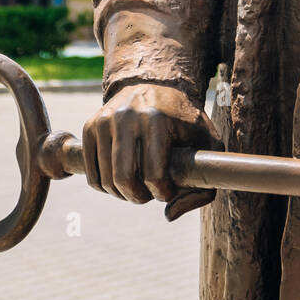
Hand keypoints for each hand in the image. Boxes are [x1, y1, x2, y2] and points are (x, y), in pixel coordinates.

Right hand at [82, 82, 222, 219]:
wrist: (157, 84)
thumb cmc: (185, 120)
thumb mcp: (208, 143)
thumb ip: (204, 184)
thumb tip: (169, 215)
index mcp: (157, 118)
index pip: (153, 175)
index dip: (162, 193)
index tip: (168, 190)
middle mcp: (127, 116)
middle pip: (123, 179)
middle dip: (138, 197)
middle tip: (149, 194)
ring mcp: (105, 120)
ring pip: (105, 180)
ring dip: (122, 194)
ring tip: (138, 186)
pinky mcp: (91, 126)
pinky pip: (91, 173)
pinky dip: (105, 186)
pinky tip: (122, 179)